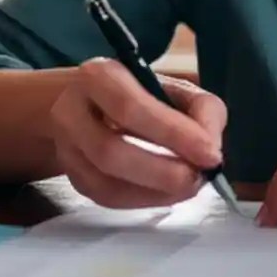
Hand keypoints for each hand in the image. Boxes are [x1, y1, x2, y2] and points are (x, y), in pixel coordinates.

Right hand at [49, 58, 226, 208]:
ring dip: (155, 191)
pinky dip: (144, 200)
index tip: (210, 154)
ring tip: (189, 186)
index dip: (173, 134)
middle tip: (199, 178)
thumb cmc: (140, 94)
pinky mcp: (73, 178)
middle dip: (162, 172)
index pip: (131, 108)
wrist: (90, 106)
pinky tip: (168, 193)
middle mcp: (71, 111)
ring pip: (105, 184)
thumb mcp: (174, 87)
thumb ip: (202, 110)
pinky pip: (107, 198)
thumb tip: (210, 148)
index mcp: (99, 76)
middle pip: (110, 152)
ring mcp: (66, 149)